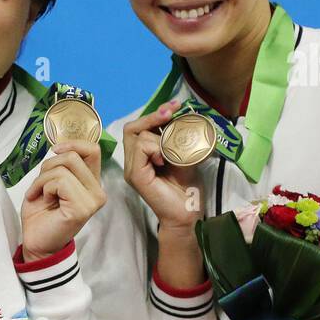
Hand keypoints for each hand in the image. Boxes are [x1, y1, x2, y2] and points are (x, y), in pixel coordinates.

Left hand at [20, 140, 104, 261]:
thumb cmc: (41, 214)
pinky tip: (43, 201)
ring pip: (64, 169)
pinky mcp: (83, 208)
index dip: (73, 144)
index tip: (55, 150)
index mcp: (91, 183)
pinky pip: (60, 182)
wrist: (36, 242)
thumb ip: (61, 166)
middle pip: (73, 156)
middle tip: (40, 185)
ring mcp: (93, 200)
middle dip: (48, 167)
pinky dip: (44, 188)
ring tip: (40, 195)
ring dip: (42, 180)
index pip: (93, 150)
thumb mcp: (50, 182)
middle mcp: (97, 191)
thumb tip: (60, 146)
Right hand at [121, 100, 205, 234]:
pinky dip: (155, 148)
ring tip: (172, 152)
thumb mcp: (186, 156)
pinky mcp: (134, 175)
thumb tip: (186, 118)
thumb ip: (180, 140)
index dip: (155, 113)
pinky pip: (140, 149)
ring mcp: (132, 168)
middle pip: (132, 128)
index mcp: (143, 155)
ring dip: (158, 137)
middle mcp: (133, 160)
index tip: (176, 105)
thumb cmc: (187, 188)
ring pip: (137, 136)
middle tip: (171, 112)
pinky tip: (166, 159)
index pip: (139, 127)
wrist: (187, 213)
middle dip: (152, 116)